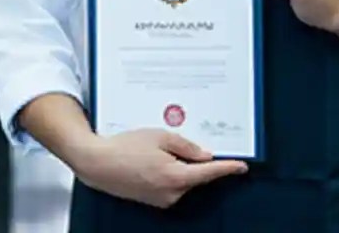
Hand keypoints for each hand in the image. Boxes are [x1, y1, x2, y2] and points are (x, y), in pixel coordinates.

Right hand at [69, 129, 247, 208]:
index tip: (241, 166)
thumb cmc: (125, 147)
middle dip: (193, 160)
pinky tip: (151, 160)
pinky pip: (171, 185)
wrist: (97, 164)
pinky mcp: (154, 200)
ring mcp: (162, 199)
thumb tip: (205, 156)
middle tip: (173, 144)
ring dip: (178, 166)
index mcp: (176, 177)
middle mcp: (172, 193)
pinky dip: (168, 172)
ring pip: (183, 180)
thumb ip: (187, 146)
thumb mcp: (160, 136)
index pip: (210, 173)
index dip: (227, 168)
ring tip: (154, 150)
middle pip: (196, 176)